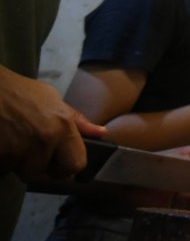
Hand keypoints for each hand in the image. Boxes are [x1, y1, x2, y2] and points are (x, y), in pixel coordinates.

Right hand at [0, 66, 105, 180]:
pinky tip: (3, 144)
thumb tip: (101, 133)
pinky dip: (3, 161)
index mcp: (62, 127)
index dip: (66, 167)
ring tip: (13, 142)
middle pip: (44, 175)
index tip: (58, 163)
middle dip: (38, 168)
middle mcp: (43, 141)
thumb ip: (77, 121)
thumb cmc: (20, 92)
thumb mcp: (53, 100)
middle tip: (31, 153)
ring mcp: (17, 150)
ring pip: (21, 172)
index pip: (75, 165)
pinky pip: (3, 169)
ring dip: (17, 164)